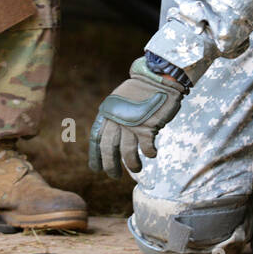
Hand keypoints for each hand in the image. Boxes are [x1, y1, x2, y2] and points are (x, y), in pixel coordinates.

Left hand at [88, 57, 186, 178]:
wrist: (158, 77)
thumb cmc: (140, 90)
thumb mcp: (119, 100)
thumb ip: (114, 117)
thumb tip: (111, 140)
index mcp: (107, 112)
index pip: (96, 138)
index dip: (95, 156)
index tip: (96, 168)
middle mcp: (116, 119)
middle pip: (108, 148)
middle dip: (110, 165)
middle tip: (114, 176)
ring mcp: (131, 123)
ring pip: (126, 152)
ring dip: (132, 164)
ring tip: (136, 169)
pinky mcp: (148, 127)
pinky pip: (146, 148)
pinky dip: (149, 153)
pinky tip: (152, 153)